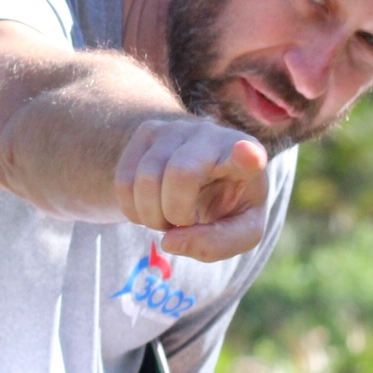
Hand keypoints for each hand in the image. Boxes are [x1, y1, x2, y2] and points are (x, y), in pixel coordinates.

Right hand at [114, 119, 269, 261]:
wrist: (202, 176)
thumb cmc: (228, 204)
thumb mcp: (240, 231)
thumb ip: (217, 244)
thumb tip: (170, 241)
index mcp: (249, 158)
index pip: (249, 154)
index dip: (247, 155)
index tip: (248, 153)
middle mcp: (213, 134)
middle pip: (180, 174)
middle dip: (175, 213)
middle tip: (185, 221)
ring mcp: (177, 128)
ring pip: (146, 177)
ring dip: (152, 216)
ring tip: (169, 216)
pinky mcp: (147, 132)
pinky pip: (123, 180)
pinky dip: (133, 209)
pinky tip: (151, 207)